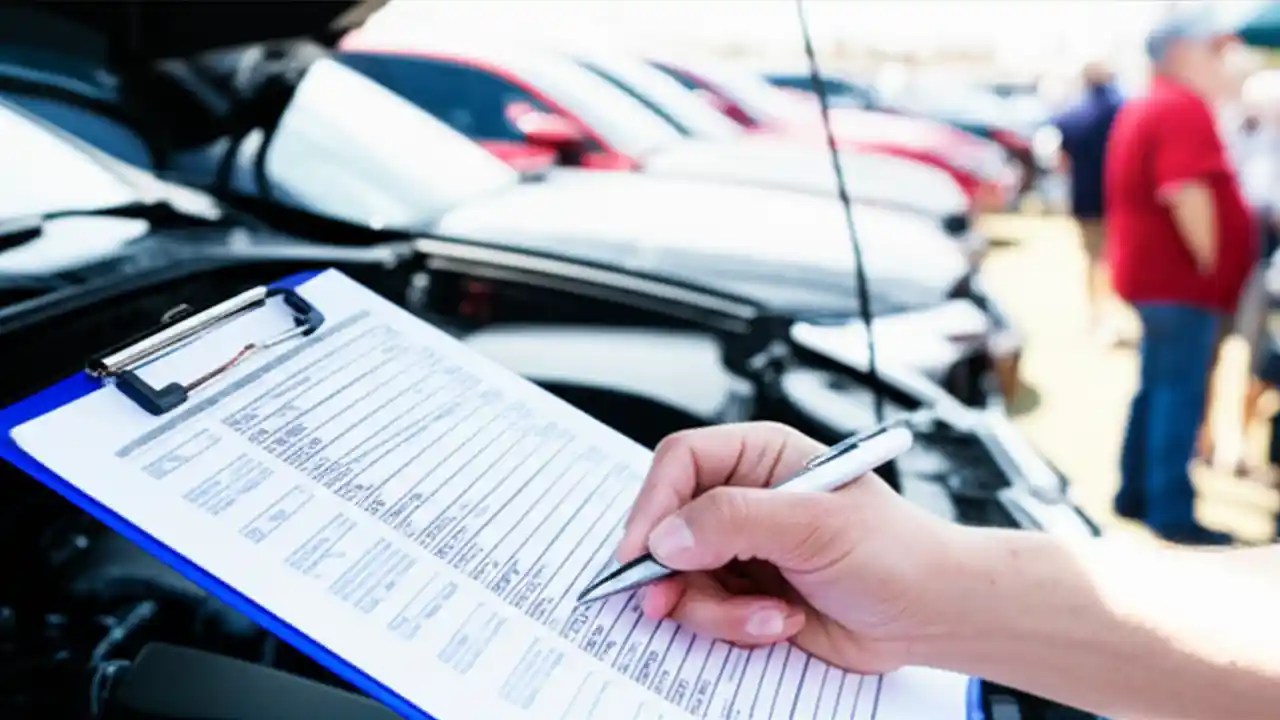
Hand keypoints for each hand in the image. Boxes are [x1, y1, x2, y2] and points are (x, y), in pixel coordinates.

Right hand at [616, 422, 959, 673]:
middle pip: (668, 527)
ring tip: (770, 614)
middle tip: (667, 601)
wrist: (930, 616)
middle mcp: (745, 499)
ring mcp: (743, 551)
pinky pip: (707, 614)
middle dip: (673, 572)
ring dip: (718, 609)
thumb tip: (668, 536)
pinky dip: (737, 628)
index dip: (653, 504)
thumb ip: (735, 522)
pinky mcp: (746, 595)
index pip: (681, 463)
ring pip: (682, 579)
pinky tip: (783, 621)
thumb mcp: (815, 525)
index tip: (641, 551)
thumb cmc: (897, 552)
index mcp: (761, 457)